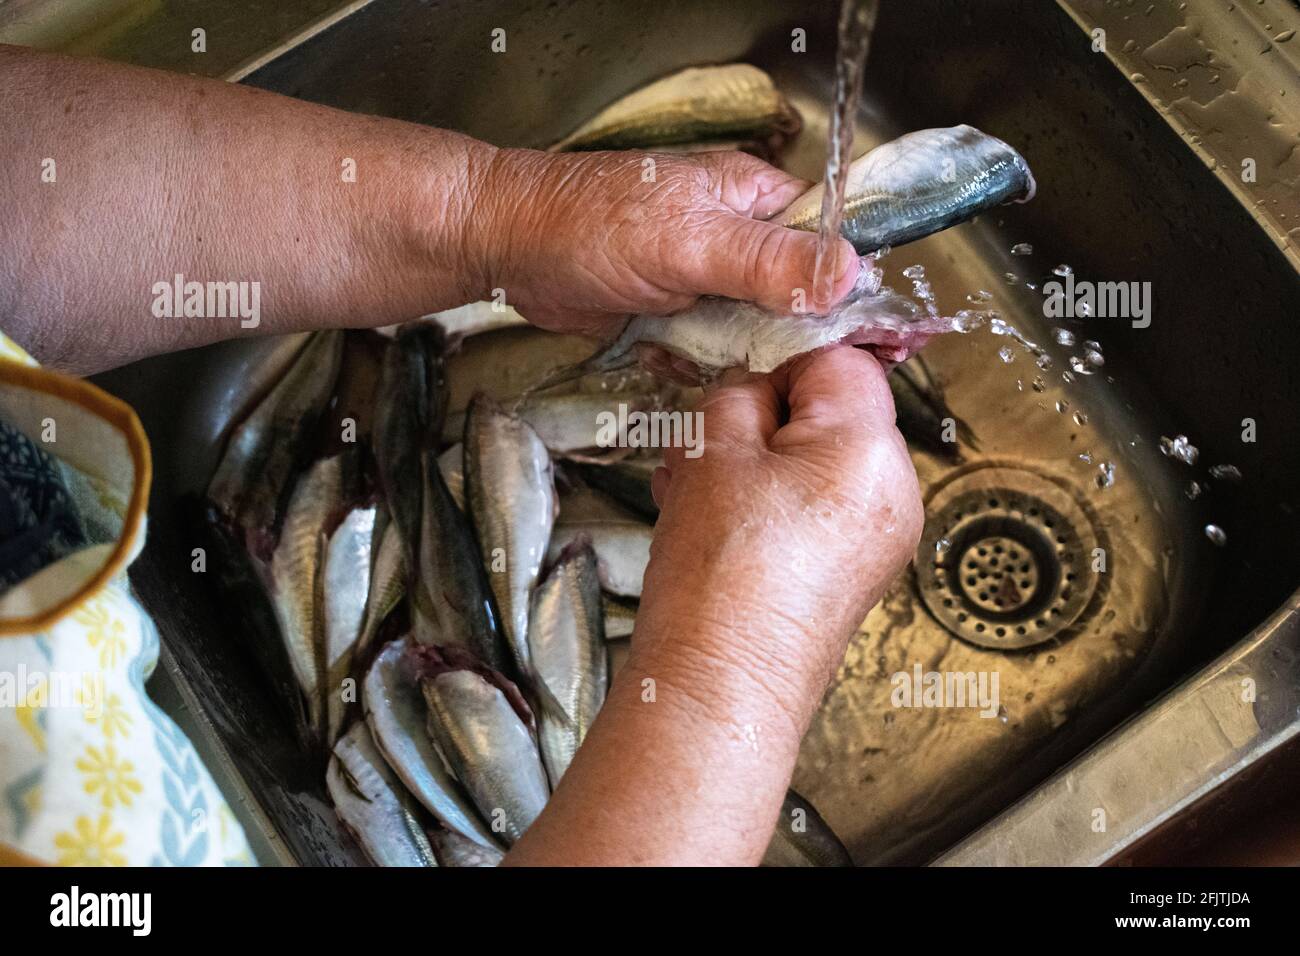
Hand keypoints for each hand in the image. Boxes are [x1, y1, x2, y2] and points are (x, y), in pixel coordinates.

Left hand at [468, 148, 860, 336]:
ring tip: (742, 371)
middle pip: (800, 294)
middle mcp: (741, 238)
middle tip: (821, 372)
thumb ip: (768, 260)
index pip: (831, 239)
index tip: (884, 334)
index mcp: (756, 200)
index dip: (858, 286)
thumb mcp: (692, 240)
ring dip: (751, 356)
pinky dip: (706, 364)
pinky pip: (714, 347)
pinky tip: (688, 368)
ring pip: (758, 328)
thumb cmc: (594, 223)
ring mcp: (710, 279)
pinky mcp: (679, 314)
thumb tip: (848, 273)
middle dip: (806, 334)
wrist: (513, 249)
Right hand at [636, 345, 923, 727]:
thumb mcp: (712, 453)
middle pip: (830, 415)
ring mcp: (880, 536)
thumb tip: (755, 388)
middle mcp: (894, 490)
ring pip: (815, 465)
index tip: (732, 399)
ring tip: (694, 497)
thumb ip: (737, 396)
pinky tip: (715, 529)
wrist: (723, 688)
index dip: (777, 368)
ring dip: (754, 466)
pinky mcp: (856, 572)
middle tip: (700, 451)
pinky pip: (816, 511)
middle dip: (760, 424)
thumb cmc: (721, 575)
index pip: (837, 361)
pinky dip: (769, 507)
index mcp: (870, 449)